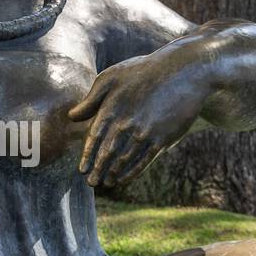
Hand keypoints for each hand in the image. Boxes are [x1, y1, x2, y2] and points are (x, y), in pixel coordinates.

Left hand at [68, 49, 209, 188]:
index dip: (87, 156)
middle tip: (91, 182)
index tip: (82, 170)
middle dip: (98, 170)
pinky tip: (125, 178)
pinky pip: (144, 161)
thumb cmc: (144, 71)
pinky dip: (132, 172)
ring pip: (124, 160)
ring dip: (113, 174)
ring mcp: (145, 133)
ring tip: (107, 183)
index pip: (94, 138)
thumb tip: (72, 117)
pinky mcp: (162, 139)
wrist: (183, 72)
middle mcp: (126, 123)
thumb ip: (91, 99)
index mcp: (111, 108)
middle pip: (107, 153)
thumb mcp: (112, 77)